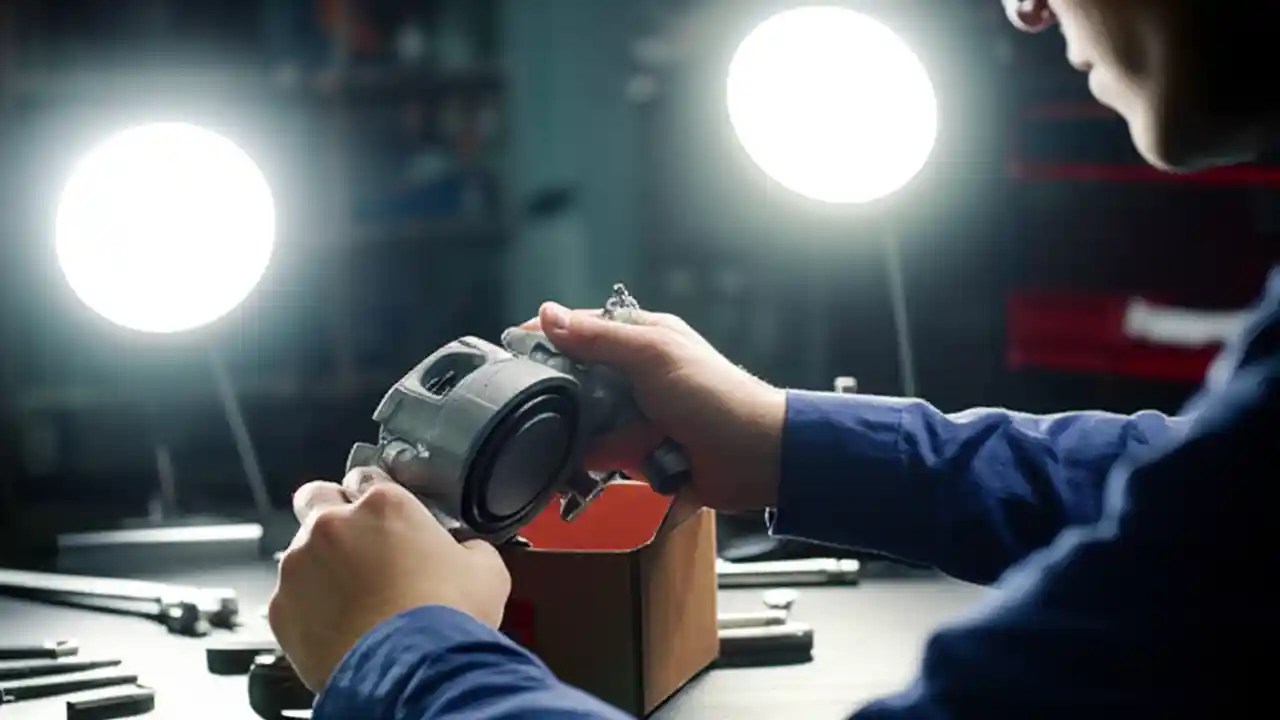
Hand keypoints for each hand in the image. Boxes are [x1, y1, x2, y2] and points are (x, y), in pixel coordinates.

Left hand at [268, 468, 510, 690]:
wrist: (413, 675)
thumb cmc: (446, 621)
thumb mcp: (485, 569)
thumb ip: (468, 546)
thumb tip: (466, 551)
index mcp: (384, 505)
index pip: (368, 477)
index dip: (378, 497)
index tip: (385, 518)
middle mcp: (333, 525)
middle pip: (315, 496)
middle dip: (330, 511)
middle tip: (355, 541)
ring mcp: (301, 565)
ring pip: (301, 551)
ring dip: (321, 565)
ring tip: (353, 598)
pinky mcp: (282, 608)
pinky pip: (292, 597)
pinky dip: (310, 607)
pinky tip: (340, 625)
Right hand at [521, 302, 786, 509]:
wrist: (753, 457)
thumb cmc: (711, 395)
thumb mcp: (652, 355)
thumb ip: (599, 338)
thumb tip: (547, 314)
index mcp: (644, 338)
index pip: (584, 327)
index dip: (548, 335)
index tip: (509, 347)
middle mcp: (636, 374)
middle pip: (578, 376)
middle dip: (551, 388)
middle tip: (513, 399)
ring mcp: (636, 414)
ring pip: (584, 417)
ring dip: (566, 428)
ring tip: (530, 435)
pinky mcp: (638, 452)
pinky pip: (599, 453)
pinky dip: (583, 460)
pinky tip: (559, 466)